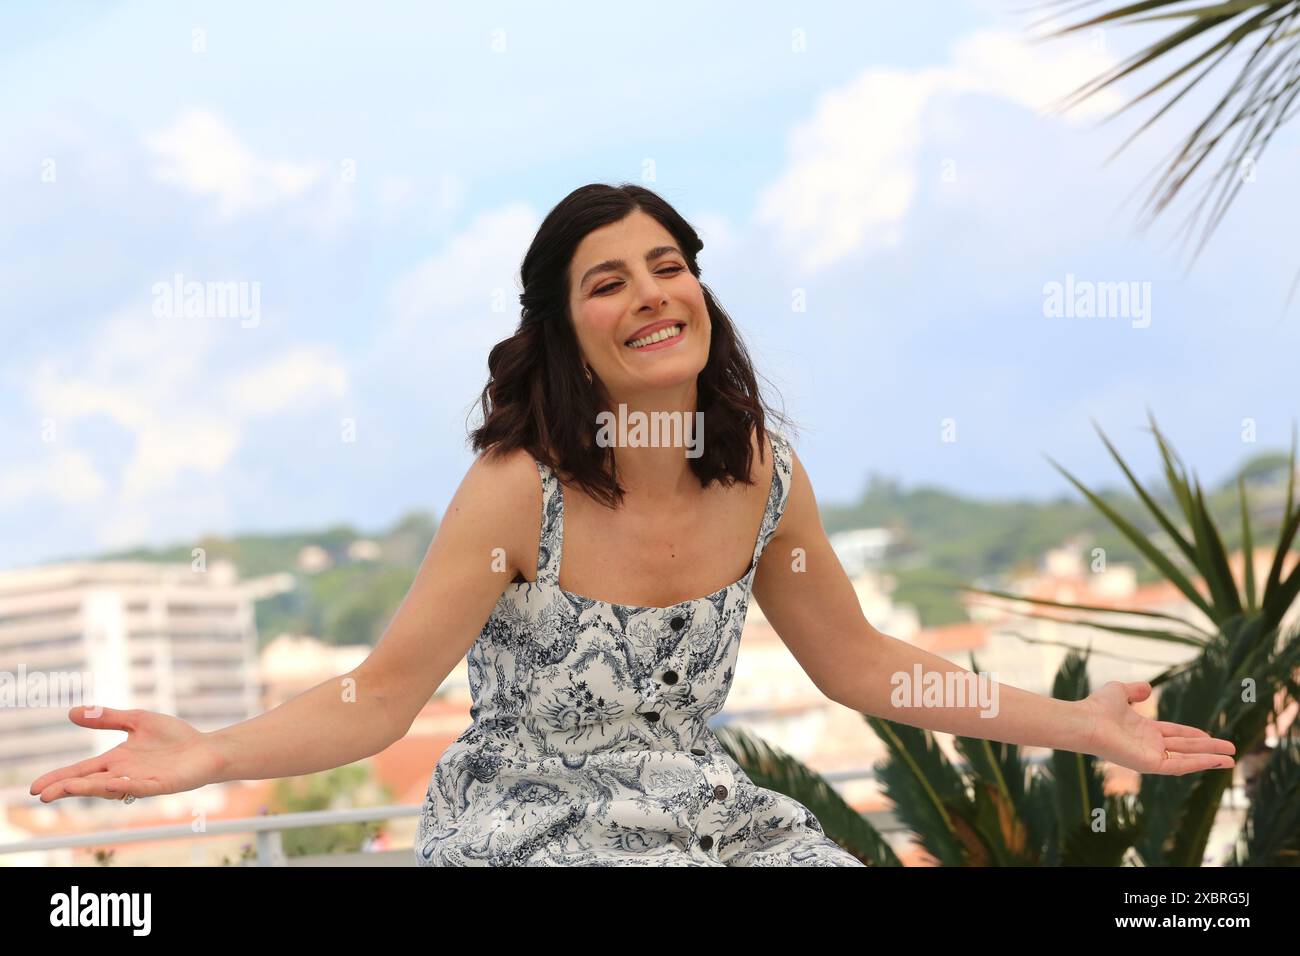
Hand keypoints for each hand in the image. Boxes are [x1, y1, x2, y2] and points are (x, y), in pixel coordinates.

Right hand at [29, 706, 227, 802]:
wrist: (206, 748)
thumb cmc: (174, 737)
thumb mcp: (137, 721)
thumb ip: (107, 718)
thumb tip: (71, 712)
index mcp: (117, 760)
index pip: (82, 770)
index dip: (60, 778)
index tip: (36, 788)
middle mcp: (124, 773)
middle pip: (90, 782)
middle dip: (66, 787)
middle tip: (43, 794)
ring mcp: (142, 780)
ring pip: (111, 787)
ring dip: (90, 788)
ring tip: (68, 788)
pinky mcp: (161, 784)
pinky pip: (141, 787)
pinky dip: (127, 786)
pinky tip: (114, 783)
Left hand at [1081, 681, 1235, 774]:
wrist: (1086, 721)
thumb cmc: (1097, 706)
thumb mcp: (1119, 691)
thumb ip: (1134, 690)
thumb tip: (1147, 688)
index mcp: (1143, 730)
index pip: (1174, 734)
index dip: (1192, 734)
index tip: (1209, 735)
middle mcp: (1148, 745)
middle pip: (1185, 747)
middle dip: (1208, 748)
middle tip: (1231, 749)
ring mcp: (1150, 756)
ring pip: (1187, 758)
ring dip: (1210, 759)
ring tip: (1232, 759)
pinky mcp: (1151, 765)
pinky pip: (1180, 765)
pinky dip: (1200, 764)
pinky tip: (1218, 761)